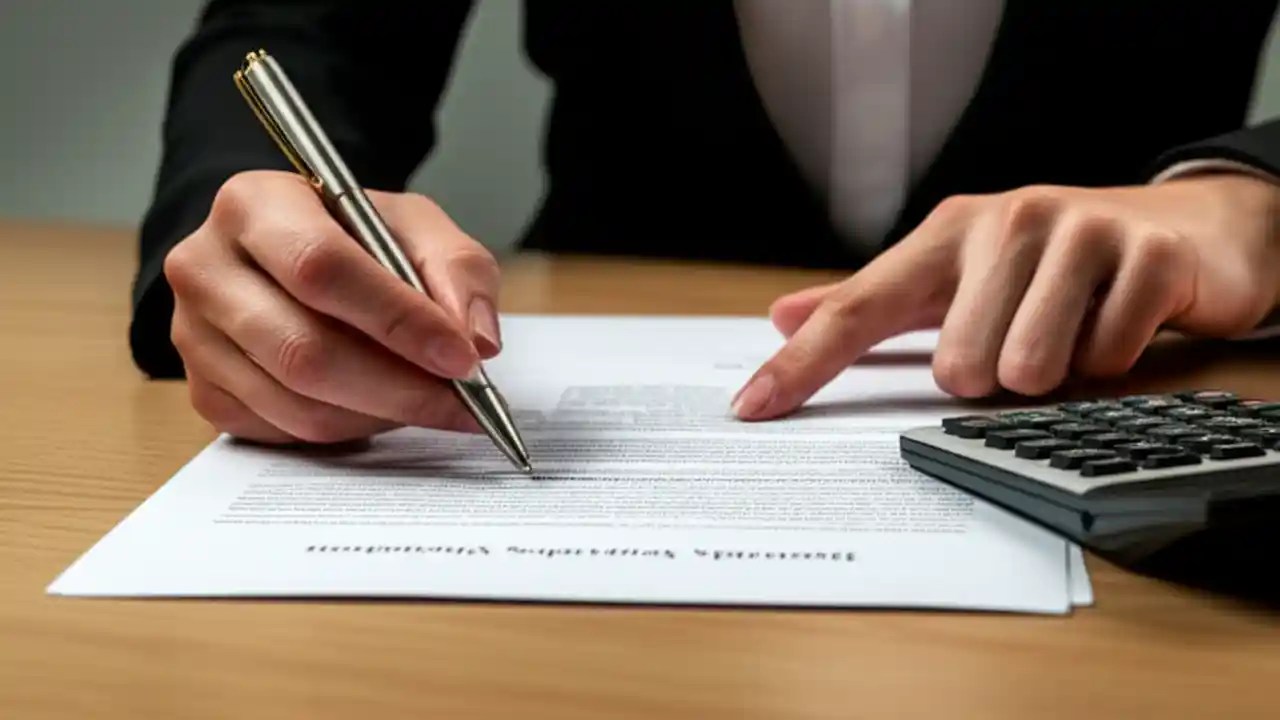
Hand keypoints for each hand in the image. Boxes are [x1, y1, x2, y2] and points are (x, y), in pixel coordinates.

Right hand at [164, 170, 501, 442]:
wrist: (288, 260)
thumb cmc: (354, 238)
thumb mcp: (414, 226)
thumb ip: (458, 270)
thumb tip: (477, 341)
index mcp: (253, 204)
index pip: (321, 268)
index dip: (398, 320)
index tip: (461, 357)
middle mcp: (205, 267)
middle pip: (303, 349)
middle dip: (399, 386)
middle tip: (462, 402)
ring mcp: (194, 336)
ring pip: (297, 402)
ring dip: (380, 414)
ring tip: (432, 402)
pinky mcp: (204, 391)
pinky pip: (285, 431)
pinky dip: (350, 430)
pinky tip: (382, 407)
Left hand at [734, 174, 1279, 418]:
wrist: (1181, 229)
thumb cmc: (1047, 263)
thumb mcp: (954, 274)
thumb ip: (869, 301)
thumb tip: (780, 316)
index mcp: (946, 233)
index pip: (857, 308)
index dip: (802, 364)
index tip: (751, 410)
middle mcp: (1004, 222)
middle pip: (958, 368)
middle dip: (996, 377)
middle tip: (1025, 338)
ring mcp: (1078, 230)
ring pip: (1031, 369)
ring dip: (1055, 373)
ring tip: (1073, 329)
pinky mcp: (1145, 254)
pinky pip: (1107, 359)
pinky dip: (1112, 362)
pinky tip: (1117, 320)